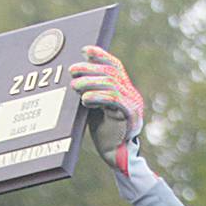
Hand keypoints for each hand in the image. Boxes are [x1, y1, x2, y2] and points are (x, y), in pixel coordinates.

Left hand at [69, 46, 144, 173]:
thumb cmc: (103, 132)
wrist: (114, 156)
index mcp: (125, 89)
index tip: (84, 50)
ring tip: (74, 86)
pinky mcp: (130, 116)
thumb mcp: (96, 106)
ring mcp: (133, 104)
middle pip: (111, 73)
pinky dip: (97, 97)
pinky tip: (85, 100)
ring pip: (111, 84)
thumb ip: (92, 91)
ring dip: (90, 82)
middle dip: (89, 69)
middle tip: (72, 70)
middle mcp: (131, 94)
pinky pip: (114, 100)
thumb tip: (76, 74)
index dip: (101, 55)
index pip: (115, 66)